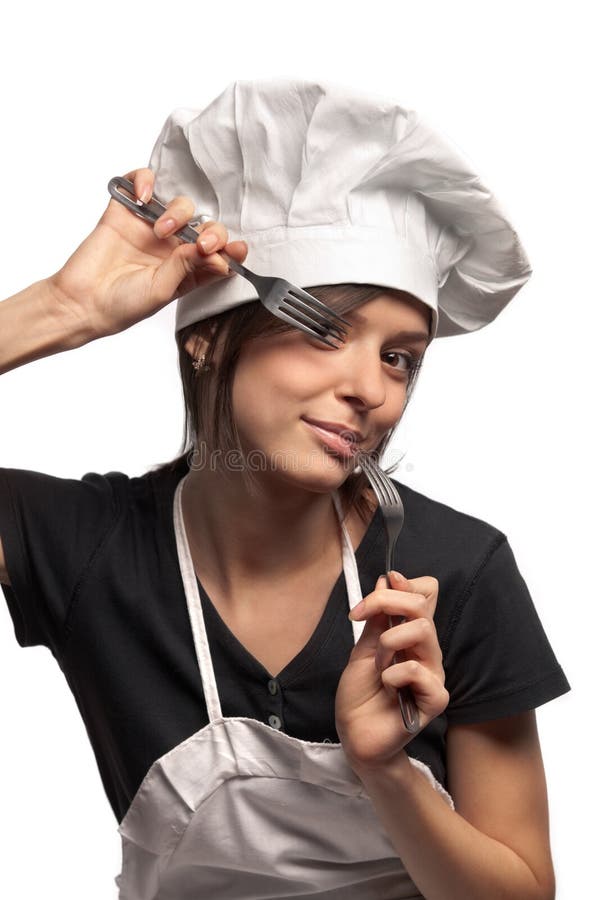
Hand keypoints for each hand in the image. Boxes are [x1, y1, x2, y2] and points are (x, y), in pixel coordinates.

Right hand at [48, 167, 248, 338]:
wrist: (82, 302)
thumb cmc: (122, 305)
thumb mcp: (162, 291)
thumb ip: (187, 268)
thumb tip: (218, 255)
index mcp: (188, 271)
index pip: (218, 254)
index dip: (231, 250)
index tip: (238, 250)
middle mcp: (174, 247)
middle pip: (206, 227)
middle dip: (212, 232)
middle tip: (203, 243)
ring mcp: (151, 227)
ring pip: (180, 204)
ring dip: (178, 212)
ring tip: (161, 230)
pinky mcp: (126, 211)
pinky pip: (142, 181)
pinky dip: (145, 180)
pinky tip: (143, 196)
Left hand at [335, 571, 448, 771]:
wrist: (355, 734)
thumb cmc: (360, 695)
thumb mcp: (362, 649)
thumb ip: (376, 618)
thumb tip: (386, 580)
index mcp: (410, 635)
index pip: (426, 593)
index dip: (406, 583)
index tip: (384, 583)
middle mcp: (426, 650)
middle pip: (421, 605)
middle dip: (386, 602)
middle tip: (359, 616)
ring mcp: (433, 673)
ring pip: (422, 631)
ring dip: (388, 641)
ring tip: (378, 664)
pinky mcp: (436, 698)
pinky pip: (418, 669)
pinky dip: (393, 674)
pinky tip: (387, 688)